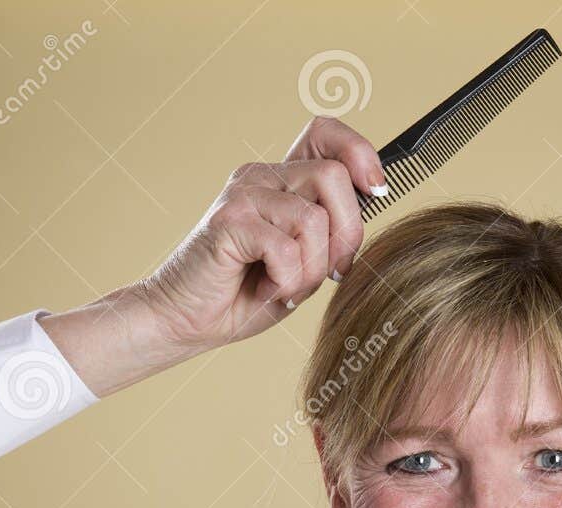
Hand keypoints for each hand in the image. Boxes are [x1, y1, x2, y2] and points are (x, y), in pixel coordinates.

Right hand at [42, 116, 385, 395]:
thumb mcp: (306, 260)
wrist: (187, 320)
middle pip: (333, 178)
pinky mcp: (228, 222)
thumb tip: (373, 197)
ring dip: (311, 269)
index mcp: (281, 180)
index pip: (325, 133)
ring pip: (313, 220)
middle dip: (346, 235)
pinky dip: (286, 281)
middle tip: (328, 272)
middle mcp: (261, 177)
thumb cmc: (247, 293)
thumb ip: (333, 231)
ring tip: (287, 285)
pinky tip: (267, 290)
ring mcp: (243, 195)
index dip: (359, 153)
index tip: (375, 190)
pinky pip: (286, 248)